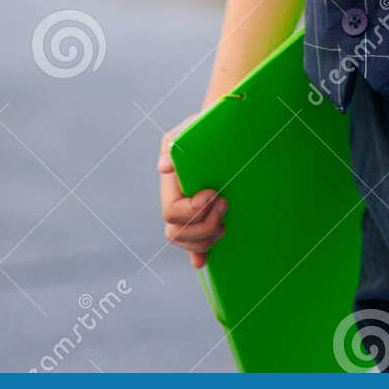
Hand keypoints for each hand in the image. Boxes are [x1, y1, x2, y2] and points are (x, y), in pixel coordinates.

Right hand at [158, 114, 228, 269]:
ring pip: (187, 241)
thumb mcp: (191, 128)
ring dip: (206, 238)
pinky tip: (203, 261)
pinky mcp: (203, 217)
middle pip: (177, 232)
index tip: (214, 194)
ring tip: (225, 221)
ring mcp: (189, 212)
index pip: (173, 212)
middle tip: (225, 204)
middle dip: (202, 227)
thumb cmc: (206, 127)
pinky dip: (198, 254)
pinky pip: (195, 244)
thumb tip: (163, 168)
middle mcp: (176, 201)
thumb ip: (175, 144)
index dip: (192, 211)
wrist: (223, 129)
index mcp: (172, 184)